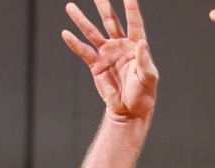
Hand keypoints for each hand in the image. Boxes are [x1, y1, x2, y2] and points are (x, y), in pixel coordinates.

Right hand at [62, 0, 157, 120]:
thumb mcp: (149, 78)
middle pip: (110, 21)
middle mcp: (120, 46)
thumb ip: (144, 61)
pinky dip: (74, 43)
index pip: (134, 23)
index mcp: (135, 46)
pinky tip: (66, 33)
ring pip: (92, 32)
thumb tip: (141, 43)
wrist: (129, 110)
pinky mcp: (96, 64)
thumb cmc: (143, 93)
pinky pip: (83, 51)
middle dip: (103, 7)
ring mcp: (107, 54)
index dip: (131, 9)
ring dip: (81, 20)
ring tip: (70, 7)